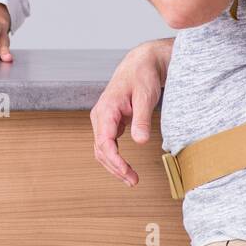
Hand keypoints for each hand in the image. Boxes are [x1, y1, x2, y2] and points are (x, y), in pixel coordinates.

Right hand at [90, 38, 171, 185]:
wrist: (141, 63)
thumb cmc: (143, 76)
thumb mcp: (146, 96)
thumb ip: (142, 119)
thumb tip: (141, 141)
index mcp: (106, 109)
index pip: (105, 142)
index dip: (115, 161)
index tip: (128, 173)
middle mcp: (100, 116)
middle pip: (101, 150)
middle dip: (115, 168)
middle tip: (133, 181)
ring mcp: (103, 119)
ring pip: (102, 149)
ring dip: (114, 166)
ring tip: (130, 179)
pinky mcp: (109, 122)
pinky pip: (107, 144)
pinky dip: (115, 158)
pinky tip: (126, 166)